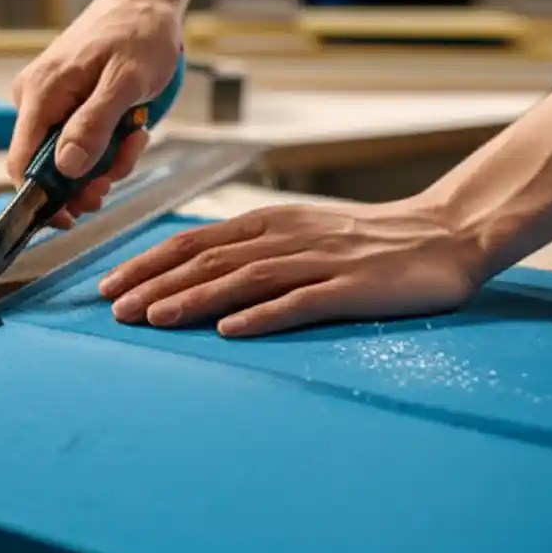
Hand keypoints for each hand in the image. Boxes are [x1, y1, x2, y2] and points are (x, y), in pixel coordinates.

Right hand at [7, 0, 182, 227]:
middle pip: (46, 166)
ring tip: (135, 136)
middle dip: (85, 179)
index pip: (20, 163)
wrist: (146, 1)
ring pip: (67, 157)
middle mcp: (35, 98)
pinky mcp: (65, 102)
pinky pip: (79, 140)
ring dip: (104, 162)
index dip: (40, 199)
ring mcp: (49, 100)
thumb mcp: (126, 81)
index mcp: (41, 93)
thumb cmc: (140, 33)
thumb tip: (65, 168)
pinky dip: (107, 145)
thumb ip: (94, 125)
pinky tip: (130, 128)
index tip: (70, 218)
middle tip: (118, 174)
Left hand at [97, 199, 487, 336]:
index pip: (194, 243)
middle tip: (114, 310)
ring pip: (244, 279)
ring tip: (154, 318)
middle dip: (155, 285)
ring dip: (194, 299)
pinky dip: (263, 315)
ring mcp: (318, 260)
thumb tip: (191, 275)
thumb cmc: (362, 243)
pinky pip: (301, 301)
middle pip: (208, 260)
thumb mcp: (297, 234)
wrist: (442, 236)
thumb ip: (250, 250)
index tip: (109, 286)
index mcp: (268, 223)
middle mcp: (285, 236)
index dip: (148, 264)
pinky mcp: (351, 287)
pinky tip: (231, 330)